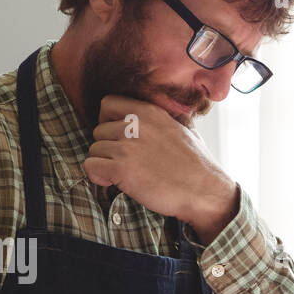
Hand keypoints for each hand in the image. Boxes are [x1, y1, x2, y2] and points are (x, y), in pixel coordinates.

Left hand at [85, 95, 239, 242]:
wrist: (203, 191)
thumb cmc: (195, 164)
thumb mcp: (182, 127)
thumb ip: (160, 119)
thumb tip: (149, 116)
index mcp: (149, 111)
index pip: (107, 102)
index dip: (106, 120)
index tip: (116, 136)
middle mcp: (136, 125)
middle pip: (98, 130)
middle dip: (106, 147)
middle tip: (122, 161)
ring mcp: (127, 146)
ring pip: (94, 149)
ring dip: (103, 163)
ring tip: (122, 173)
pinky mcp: (121, 168)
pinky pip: (90, 166)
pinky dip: (97, 175)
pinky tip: (111, 181)